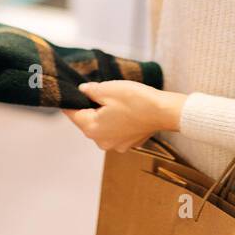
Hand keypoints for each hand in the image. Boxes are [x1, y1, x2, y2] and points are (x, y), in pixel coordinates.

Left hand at [62, 82, 188, 152]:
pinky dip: (116, 121)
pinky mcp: (128, 143)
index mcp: (92, 128)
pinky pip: (115, 131)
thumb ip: (90, 90)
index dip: (71, 101)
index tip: (71, 92)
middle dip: (89, 107)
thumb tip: (82, 90)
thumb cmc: (136, 100)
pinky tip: (126, 110)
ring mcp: (115, 145)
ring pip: (101, 127)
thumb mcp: (108, 89)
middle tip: (99, 92)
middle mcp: (101, 142)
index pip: (72, 114)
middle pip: (86, 122)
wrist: (164, 112)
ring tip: (115, 101)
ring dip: (103, 115)